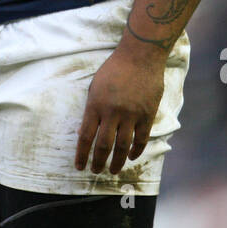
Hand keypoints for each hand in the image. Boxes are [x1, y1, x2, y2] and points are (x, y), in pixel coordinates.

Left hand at [75, 46, 165, 174]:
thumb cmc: (114, 69)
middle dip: (98, 162)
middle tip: (96, 171)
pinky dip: (136, 151)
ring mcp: (131, 114)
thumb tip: (83, 133)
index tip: (79, 166)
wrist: (140, 56)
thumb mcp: (95, 86)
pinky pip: (141, 139)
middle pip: (103, 146)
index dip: (82, 155)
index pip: (85, 137)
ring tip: (113, 171)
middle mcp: (112, 112)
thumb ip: (91, 110)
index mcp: (95, 105)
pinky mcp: (147, 115)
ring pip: (123, 147)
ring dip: (117, 162)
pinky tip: (130, 157)